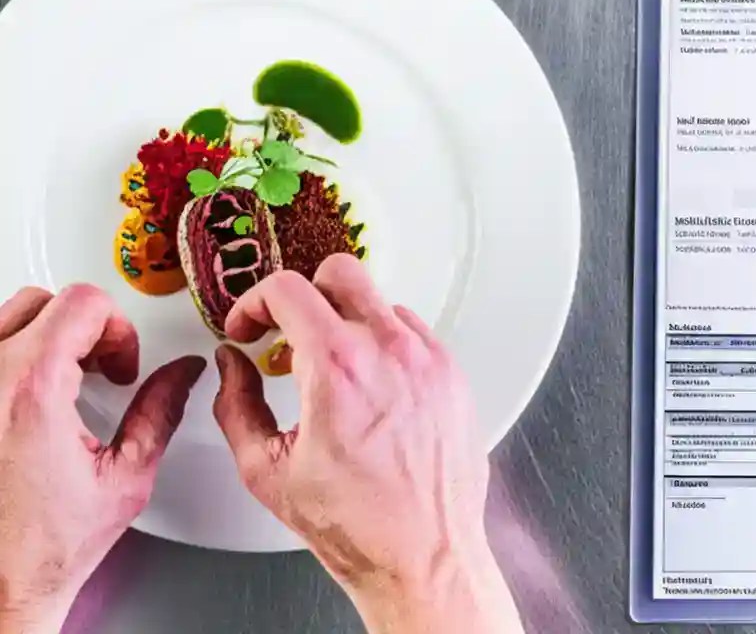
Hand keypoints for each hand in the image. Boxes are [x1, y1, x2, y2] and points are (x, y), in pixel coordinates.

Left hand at [0, 285, 203, 633]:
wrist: (0, 582)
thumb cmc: (46, 544)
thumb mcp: (126, 477)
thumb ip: (160, 411)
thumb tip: (182, 374)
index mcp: (32, 391)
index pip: (82, 304)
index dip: (118, 329)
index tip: (121, 364)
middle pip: (45, 302)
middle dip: (85, 329)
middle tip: (101, 369)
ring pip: (8, 318)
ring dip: (47, 337)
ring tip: (68, 378)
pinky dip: (16, 358)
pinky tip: (35, 393)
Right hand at [212, 255, 521, 633]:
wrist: (422, 553)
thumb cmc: (357, 524)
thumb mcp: (266, 469)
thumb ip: (236, 405)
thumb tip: (232, 367)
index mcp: (337, 367)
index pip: (288, 288)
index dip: (254, 301)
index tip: (250, 325)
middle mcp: (389, 352)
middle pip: (339, 272)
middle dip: (304, 294)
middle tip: (287, 328)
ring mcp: (428, 360)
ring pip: (380, 302)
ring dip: (347, 321)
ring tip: (330, 365)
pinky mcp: (452, 375)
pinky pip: (414, 333)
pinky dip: (385, 344)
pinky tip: (369, 381)